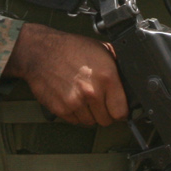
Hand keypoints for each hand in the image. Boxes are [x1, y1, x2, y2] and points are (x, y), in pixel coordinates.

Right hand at [4, 23, 127, 126]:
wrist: (41, 51)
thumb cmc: (70, 48)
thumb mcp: (101, 49)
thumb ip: (117, 67)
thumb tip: (129, 80)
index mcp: (107, 77)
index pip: (122, 111)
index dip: (121, 111)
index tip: (118, 108)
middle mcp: (92, 92)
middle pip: (106, 120)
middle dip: (105, 112)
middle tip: (99, 101)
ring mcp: (75, 102)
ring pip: (91, 122)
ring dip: (90, 114)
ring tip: (84, 98)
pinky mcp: (61, 109)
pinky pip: (75, 121)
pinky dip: (76, 114)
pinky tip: (73, 99)